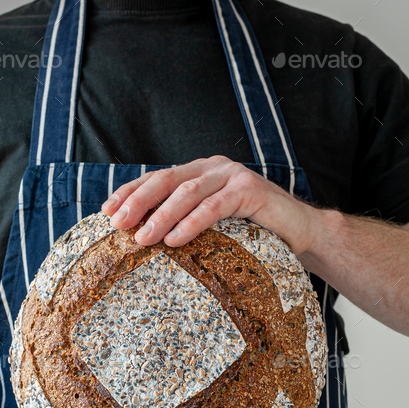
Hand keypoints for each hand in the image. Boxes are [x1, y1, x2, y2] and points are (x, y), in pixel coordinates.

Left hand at [101, 155, 319, 255]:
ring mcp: (233, 176)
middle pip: (167, 180)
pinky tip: (175, 240)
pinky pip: (214, 207)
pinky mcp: (250, 190)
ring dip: (161, 216)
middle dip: (138, 202)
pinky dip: (192, 223)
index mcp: (201, 172)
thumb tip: (144, 238)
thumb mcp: (214, 224)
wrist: (302, 232)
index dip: (130, 192)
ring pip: (187, 193)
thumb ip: (186, 220)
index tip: (106, 211)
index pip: (158, 178)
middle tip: (117, 224)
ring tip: (142, 238)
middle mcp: (214, 168)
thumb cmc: (254, 232)